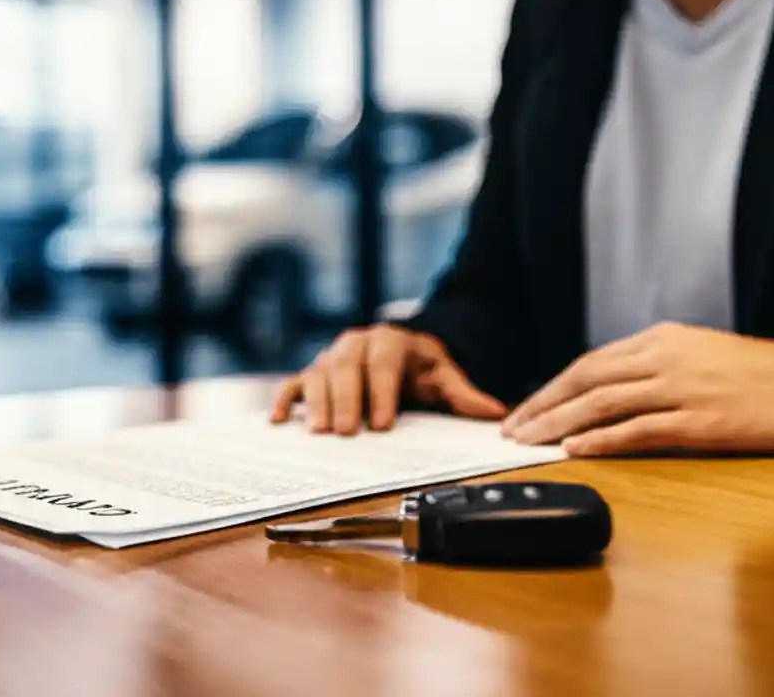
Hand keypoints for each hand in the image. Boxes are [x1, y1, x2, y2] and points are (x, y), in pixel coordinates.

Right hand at [271, 324, 506, 434]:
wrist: (398, 351)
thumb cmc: (421, 368)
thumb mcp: (445, 377)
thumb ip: (465, 396)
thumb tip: (495, 413)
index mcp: (389, 342)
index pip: (384, 365)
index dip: (381, 393)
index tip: (381, 424)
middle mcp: (355, 344)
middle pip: (346, 369)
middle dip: (345, 400)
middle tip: (345, 432)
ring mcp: (330, 358)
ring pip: (318, 375)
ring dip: (316, 402)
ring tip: (318, 431)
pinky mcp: (313, 372)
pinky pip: (294, 384)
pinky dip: (284, 400)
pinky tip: (277, 420)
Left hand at [501, 322, 773, 456]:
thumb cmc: (760, 375)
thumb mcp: (698, 356)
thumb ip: (653, 369)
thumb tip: (608, 393)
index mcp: (661, 340)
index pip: (589, 363)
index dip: (551, 388)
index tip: (524, 408)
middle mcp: (664, 358)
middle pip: (585, 380)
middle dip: (541, 405)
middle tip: (510, 429)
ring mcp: (681, 388)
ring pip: (602, 403)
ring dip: (558, 423)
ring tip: (527, 441)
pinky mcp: (701, 420)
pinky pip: (639, 429)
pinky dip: (602, 439)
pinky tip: (575, 448)